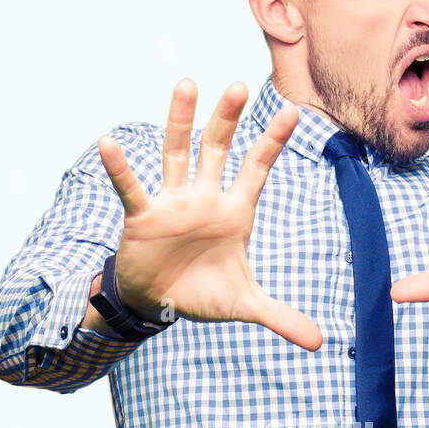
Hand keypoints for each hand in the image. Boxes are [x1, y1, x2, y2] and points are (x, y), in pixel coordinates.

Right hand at [98, 80, 321, 350]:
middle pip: (218, 150)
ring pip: (177, 154)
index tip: (294, 112)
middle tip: (240, 86)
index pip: (257, 169)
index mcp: (233, 212)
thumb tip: (319, 343)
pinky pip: (131, 189)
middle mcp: (204, 197)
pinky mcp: (142, 216)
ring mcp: (172, 202)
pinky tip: (109, 144)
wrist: (160, 303)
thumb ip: (280, 317)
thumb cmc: (203, 292)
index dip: (273, 143)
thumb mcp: (244, 305)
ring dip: (181, 121)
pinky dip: (120, 169)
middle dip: (228, 120)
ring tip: (187, 84)